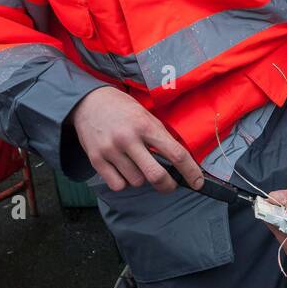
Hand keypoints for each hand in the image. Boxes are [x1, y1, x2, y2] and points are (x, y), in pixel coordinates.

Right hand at [69, 86, 202, 193]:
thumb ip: (161, 136)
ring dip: (141, 178)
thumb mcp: (146, 116)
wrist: (89, 102)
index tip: (197, 182)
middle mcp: (128, 138)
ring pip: (136, 182)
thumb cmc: (123, 110)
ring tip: (136, 164)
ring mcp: (111, 150)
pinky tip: (123, 170)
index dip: (190, 171)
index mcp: (145, 126)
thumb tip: (180, 160)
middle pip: (156, 175)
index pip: (176, 154)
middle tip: (169, 185)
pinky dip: (124, 182)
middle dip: (167, 185)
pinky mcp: (96, 160)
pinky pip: (118, 185)